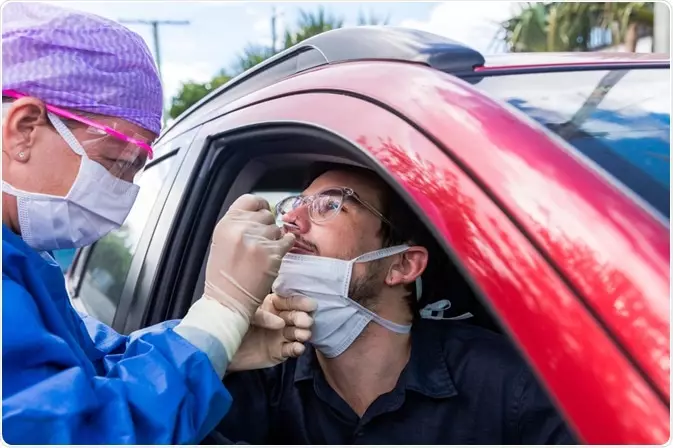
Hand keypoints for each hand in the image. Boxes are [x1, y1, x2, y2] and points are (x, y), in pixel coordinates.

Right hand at [203, 195, 294, 319]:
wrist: (228, 301)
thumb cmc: (223, 276)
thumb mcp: (222, 242)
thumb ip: (237, 225)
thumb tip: (257, 214)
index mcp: (227, 224)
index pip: (249, 200)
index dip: (260, 205)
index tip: (263, 211)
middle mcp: (242, 228)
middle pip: (266, 214)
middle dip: (267, 226)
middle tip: (262, 240)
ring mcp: (258, 241)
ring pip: (277, 228)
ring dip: (275, 238)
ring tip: (266, 251)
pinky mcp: (273, 254)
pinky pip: (287, 240)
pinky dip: (287, 243)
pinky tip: (280, 250)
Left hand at [227, 294, 316, 371]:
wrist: (220, 348)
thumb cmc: (231, 323)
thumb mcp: (245, 313)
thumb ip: (263, 316)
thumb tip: (281, 322)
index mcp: (272, 304)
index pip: (290, 301)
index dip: (300, 303)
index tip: (310, 305)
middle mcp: (280, 319)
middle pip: (296, 317)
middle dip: (302, 318)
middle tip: (305, 322)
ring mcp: (280, 336)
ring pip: (296, 333)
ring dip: (302, 333)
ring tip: (303, 335)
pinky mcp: (279, 352)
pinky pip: (291, 350)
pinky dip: (296, 349)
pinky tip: (298, 347)